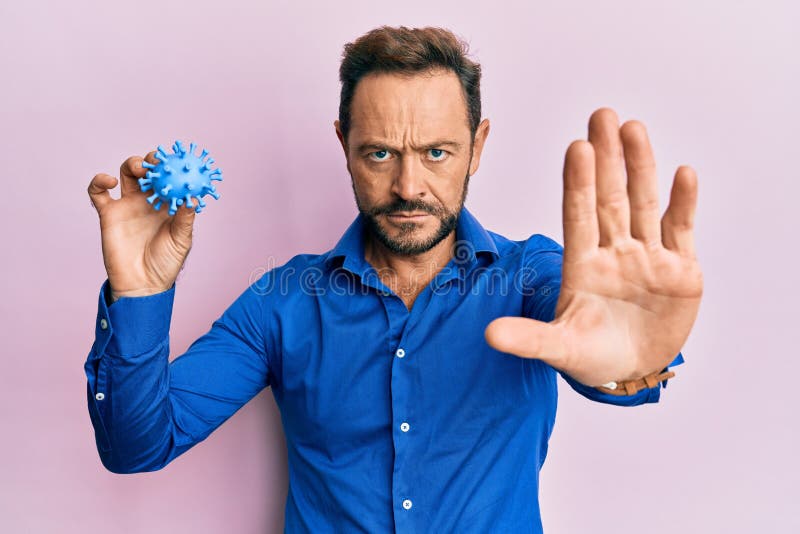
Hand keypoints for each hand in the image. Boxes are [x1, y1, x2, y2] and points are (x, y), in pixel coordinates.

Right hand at [88, 152, 196, 298]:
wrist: (142, 284)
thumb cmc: (166, 264)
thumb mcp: (181, 241)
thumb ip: (185, 219)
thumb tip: (193, 199)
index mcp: (168, 205)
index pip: (170, 178)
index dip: (172, 167)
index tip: (176, 160)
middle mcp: (148, 201)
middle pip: (148, 171)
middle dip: (152, 161)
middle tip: (156, 162)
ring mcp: (128, 205)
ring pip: (126, 174)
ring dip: (131, 164)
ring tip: (139, 169)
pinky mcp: (108, 214)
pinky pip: (98, 192)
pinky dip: (99, 181)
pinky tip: (110, 182)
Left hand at [484, 108, 702, 386]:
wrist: (632, 370)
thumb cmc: (591, 355)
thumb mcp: (560, 348)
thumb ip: (529, 339)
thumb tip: (489, 335)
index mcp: (582, 265)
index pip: (579, 215)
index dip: (579, 183)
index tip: (577, 147)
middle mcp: (614, 252)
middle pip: (611, 198)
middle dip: (608, 158)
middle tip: (602, 115)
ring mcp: (648, 257)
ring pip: (644, 204)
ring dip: (641, 167)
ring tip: (634, 129)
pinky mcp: (680, 269)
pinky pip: (681, 229)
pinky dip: (684, 203)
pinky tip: (683, 173)